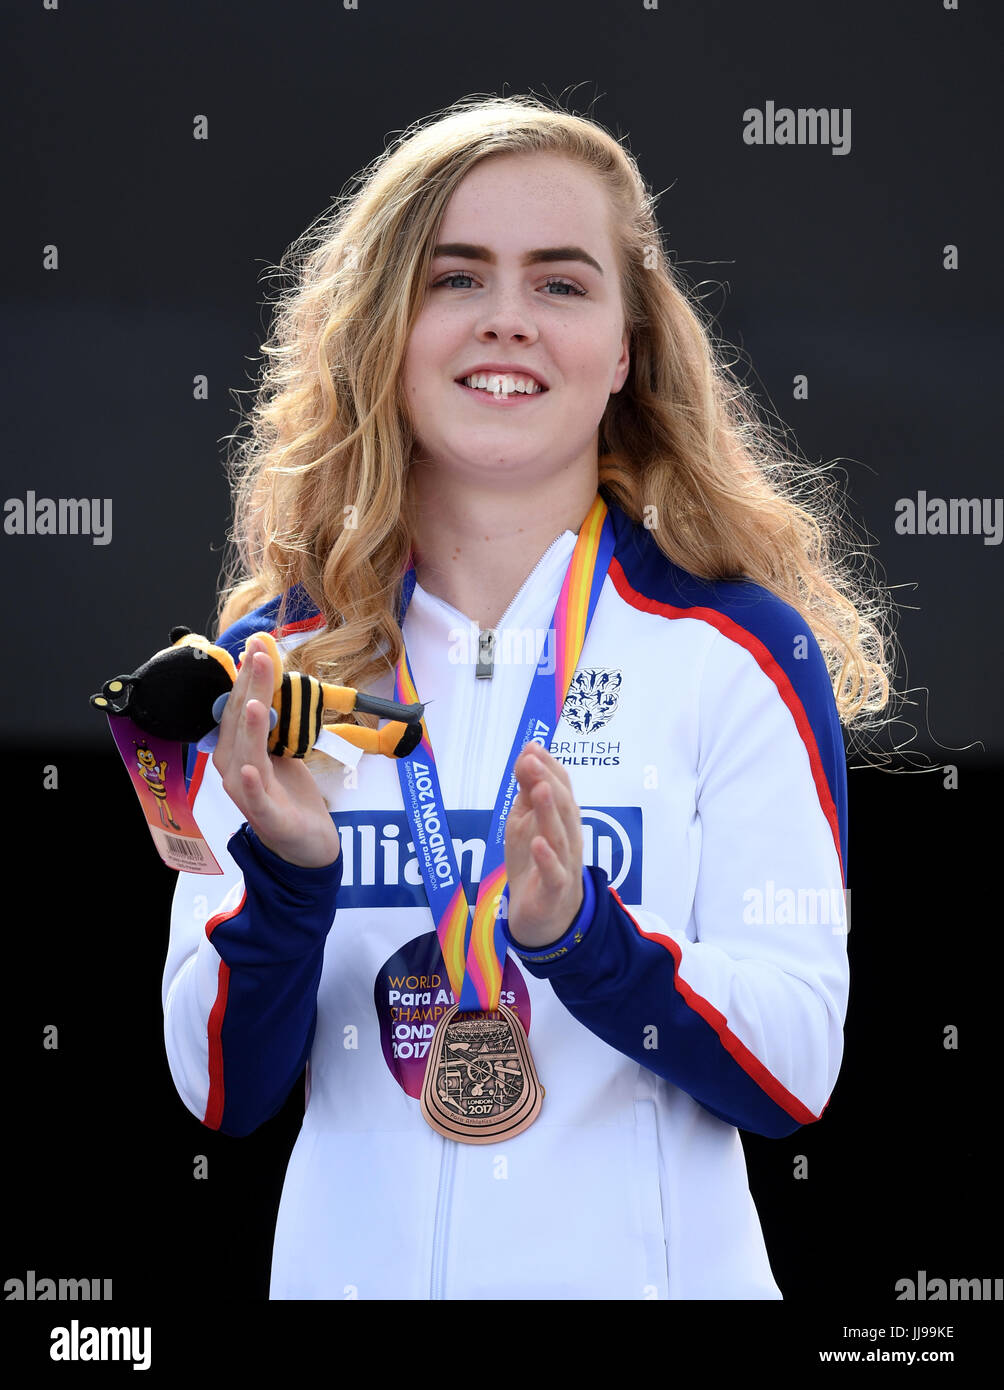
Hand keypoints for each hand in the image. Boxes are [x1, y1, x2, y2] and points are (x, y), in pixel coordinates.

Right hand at [212, 635, 340, 868]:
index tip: (257, 645)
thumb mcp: (279, 748)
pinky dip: (253, 784)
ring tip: (256, 701)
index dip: (246, 676)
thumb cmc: (287, 792)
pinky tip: (252, 768)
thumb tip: (268, 679)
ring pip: (247, 755)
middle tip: (260, 655)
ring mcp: (247, 794)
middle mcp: (233, 768)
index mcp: (234, 749)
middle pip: (239, 723)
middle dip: (250, 688)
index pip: (236, 706)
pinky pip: (257, 799)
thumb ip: (271, 720)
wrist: (304, 841)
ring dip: (250, 728)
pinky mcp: (268, 817)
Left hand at [503, 742, 583, 949]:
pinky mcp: (555, 890)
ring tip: (538, 788)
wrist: (542, 916)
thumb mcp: (525, 821)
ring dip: (550, 811)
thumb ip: (527, 791)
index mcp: (562, 819)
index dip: (548, 767)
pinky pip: (554, 873)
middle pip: (564, 807)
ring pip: (560, 835)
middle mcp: (569, 838)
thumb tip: (527, 754)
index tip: (531, 748)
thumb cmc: (535, 862)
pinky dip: (547, 858)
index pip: (561, 788)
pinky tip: (538, 843)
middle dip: (548, 782)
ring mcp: (564, 864)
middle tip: (532, 760)